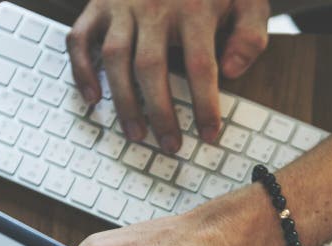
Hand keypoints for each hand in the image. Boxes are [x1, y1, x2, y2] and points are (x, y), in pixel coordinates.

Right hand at [67, 0, 269, 151]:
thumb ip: (250, 34)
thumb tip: (233, 71)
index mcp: (194, 7)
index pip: (201, 67)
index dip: (205, 106)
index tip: (209, 136)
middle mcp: (154, 6)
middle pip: (151, 68)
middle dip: (160, 113)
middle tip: (170, 146)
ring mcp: (122, 5)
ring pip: (115, 59)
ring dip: (124, 101)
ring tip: (136, 134)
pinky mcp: (99, 3)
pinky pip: (81, 38)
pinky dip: (82, 69)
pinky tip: (93, 99)